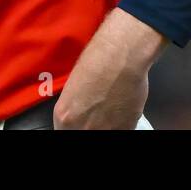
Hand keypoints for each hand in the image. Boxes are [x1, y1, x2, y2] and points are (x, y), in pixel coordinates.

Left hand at [52, 8, 168, 128]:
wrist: (122, 55)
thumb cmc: (96, 62)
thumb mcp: (73, 88)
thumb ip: (74, 108)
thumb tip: (79, 115)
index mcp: (64, 117)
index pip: (64, 132)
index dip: (74, 125)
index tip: (79, 121)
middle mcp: (82, 128)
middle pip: (82, 133)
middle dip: (89, 126)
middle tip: (96, 114)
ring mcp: (105, 131)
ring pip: (103, 133)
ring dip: (106, 126)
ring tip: (110, 111)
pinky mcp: (125, 128)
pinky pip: (120, 130)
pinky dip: (121, 123)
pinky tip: (121, 108)